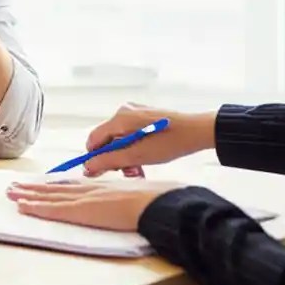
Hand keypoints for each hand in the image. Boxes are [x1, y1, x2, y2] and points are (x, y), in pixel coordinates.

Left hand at [6, 179, 184, 231]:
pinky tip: (22, 207)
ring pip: (48, 196)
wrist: (157, 202)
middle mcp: (88, 189)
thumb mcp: (136, 193)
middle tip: (14, 186)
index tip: (39, 183)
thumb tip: (128, 201)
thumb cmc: (154, 199)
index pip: (70, 185)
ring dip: (27, 195)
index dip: (52, 184)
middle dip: (33, 188)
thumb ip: (125, 195)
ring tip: (10, 194)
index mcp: (100, 186)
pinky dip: (36, 208)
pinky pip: (53, 210)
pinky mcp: (81, 211)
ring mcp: (83, 199)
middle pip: (54, 188)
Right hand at [81, 104, 218, 177]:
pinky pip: (129, 133)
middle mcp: (123, 111)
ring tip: (137, 169)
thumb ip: (109, 161)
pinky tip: (143, 159)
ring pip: (119, 138)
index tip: (101, 173)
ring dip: (124, 156)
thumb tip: (87, 167)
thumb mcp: (137, 156)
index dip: (94, 157)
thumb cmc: (168, 143)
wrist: (197, 131)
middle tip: (127, 172)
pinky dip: (132, 148)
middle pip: (107, 139)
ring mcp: (134, 112)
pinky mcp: (144, 115)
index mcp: (119, 118)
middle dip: (113, 158)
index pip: (94, 139)